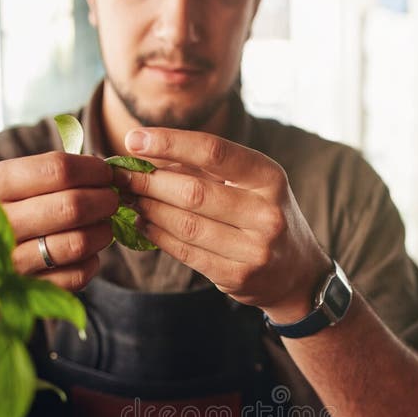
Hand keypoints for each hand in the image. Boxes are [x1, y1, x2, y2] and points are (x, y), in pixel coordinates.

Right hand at [0, 152, 127, 290]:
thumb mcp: (2, 192)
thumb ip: (43, 177)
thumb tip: (100, 169)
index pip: (57, 169)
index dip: (93, 171)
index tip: (107, 175)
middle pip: (71, 206)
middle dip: (104, 202)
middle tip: (113, 202)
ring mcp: (11, 261)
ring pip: (77, 243)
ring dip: (103, 234)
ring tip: (105, 228)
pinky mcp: (25, 293)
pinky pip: (75, 276)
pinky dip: (91, 265)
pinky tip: (88, 257)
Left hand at [124, 128, 331, 320]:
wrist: (296, 273)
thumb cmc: (263, 218)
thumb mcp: (250, 185)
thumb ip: (205, 169)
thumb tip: (145, 154)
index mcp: (269, 178)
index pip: (214, 151)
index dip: (170, 143)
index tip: (133, 140)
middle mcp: (267, 213)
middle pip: (193, 191)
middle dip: (149, 182)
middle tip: (121, 176)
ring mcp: (255, 249)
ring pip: (186, 225)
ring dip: (149, 210)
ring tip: (130, 199)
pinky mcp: (239, 277)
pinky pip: (187, 252)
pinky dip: (159, 236)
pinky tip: (143, 225)